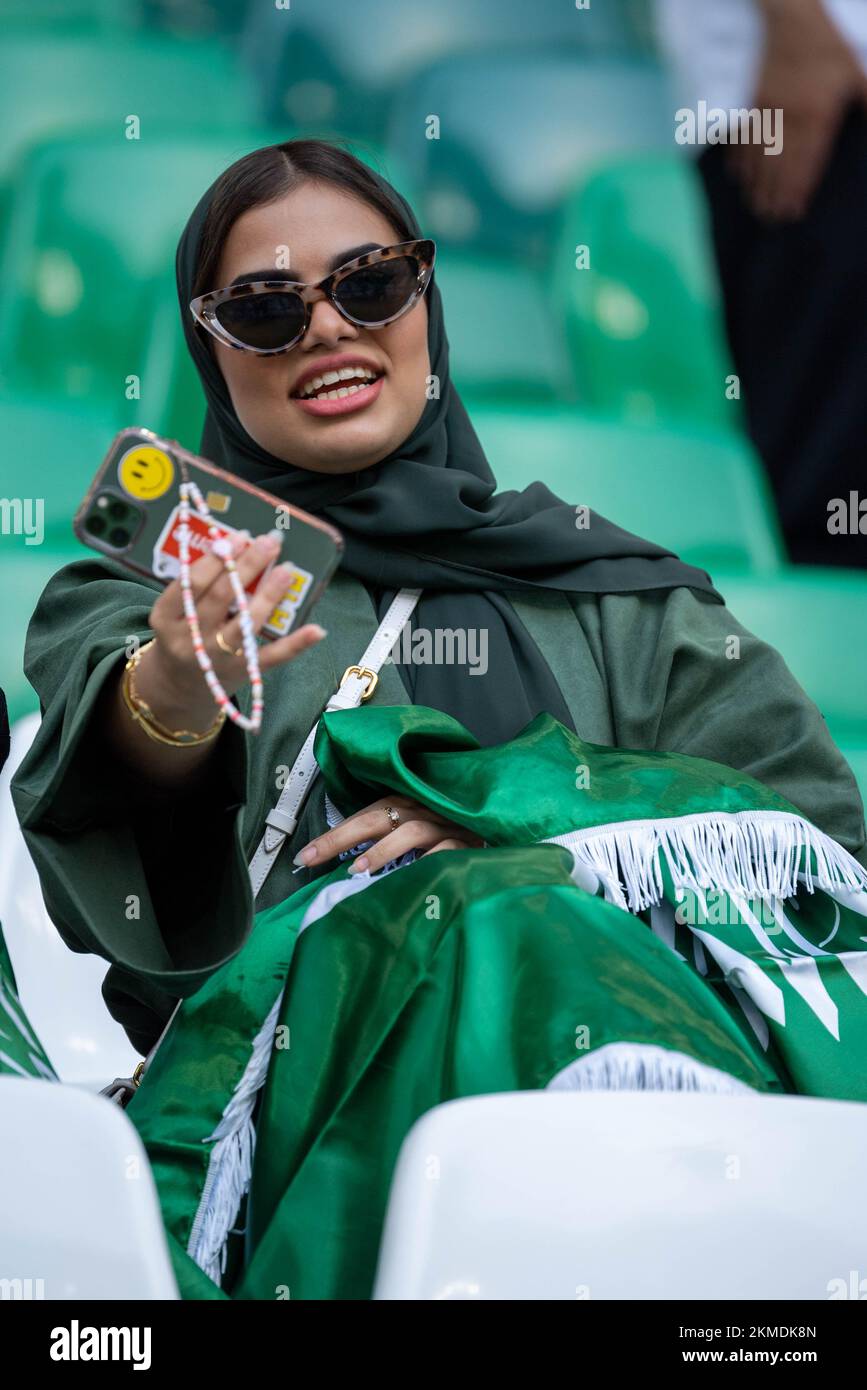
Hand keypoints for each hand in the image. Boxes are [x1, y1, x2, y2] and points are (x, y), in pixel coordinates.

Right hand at [135, 530, 325, 732]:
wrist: (178, 686)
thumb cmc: (183, 634)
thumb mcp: (175, 611)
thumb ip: (198, 584)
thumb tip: (240, 544)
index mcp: (166, 618)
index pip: (191, 584)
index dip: (215, 559)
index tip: (238, 537)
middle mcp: (191, 639)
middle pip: (221, 598)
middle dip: (247, 566)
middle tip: (269, 542)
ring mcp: (217, 658)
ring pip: (246, 624)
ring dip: (268, 595)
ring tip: (287, 570)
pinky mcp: (243, 672)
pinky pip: (272, 657)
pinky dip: (296, 643)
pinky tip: (316, 629)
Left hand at [294, 795, 484, 874]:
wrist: (508, 828)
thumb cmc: (456, 834)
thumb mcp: (421, 832)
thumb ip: (389, 841)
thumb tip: (348, 864)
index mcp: (412, 803)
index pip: (368, 812)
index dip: (336, 832)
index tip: (306, 856)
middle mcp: (427, 809)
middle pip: (380, 816)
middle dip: (343, 837)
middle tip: (312, 858)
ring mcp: (449, 825)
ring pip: (411, 831)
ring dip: (381, 851)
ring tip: (356, 872)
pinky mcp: (470, 844)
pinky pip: (445, 853)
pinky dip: (425, 863)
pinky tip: (408, 878)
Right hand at [732, 0, 866, 221]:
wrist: (791, 16)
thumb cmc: (828, 45)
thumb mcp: (856, 72)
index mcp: (816, 115)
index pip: (806, 161)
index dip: (799, 189)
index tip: (793, 212)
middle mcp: (788, 119)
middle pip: (779, 166)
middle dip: (774, 195)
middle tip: (771, 220)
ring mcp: (765, 113)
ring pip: (759, 156)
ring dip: (756, 185)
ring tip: (755, 206)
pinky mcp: (751, 103)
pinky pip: (743, 138)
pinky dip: (739, 159)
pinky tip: (738, 177)